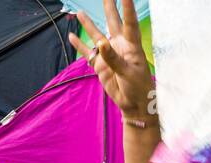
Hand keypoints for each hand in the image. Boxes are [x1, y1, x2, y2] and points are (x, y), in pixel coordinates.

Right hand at [68, 0, 154, 119]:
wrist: (133, 104)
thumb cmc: (138, 88)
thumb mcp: (129, 74)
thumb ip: (114, 59)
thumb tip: (101, 44)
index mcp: (132, 47)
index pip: (130, 24)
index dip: (127, 9)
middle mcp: (120, 47)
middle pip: (114, 24)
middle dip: (110, 9)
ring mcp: (108, 55)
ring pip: (96, 36)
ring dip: (88, 25)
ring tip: (80, 12)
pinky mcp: (100, 65)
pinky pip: (87, 53)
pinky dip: (79, 45)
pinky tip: (72, 36)